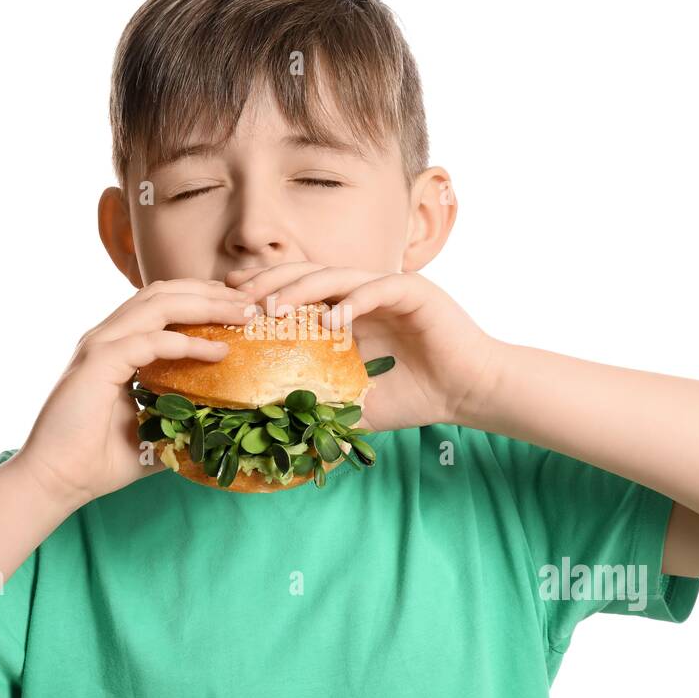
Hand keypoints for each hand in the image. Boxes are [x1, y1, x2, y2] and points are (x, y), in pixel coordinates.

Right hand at [14, 279, 254, 508]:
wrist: (56, 481)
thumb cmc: (99, 461)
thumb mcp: (154, 431)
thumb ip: (181, 417)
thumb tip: (223, 423)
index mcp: (118, 345)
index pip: (163, 304)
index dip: (203, 299)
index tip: (242, 309)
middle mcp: (108, 336)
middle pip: (165, 291)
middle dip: (211, 292)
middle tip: (251, 302)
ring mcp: (101, 345)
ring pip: (158, 303)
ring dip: (205, 304)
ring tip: (242, 314)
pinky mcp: (99, 362)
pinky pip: (151, 341)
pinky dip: (187, 342)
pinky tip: (218, 351)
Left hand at [225, 262, 498, 432]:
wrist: (469, 393)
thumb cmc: (417, 396)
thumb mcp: (356, 402)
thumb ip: (322, 402)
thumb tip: (274, 421)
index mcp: (348, 310)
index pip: (297, 292)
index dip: (264, 292)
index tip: (229, 300)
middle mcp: (363, 292)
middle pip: (308, 275)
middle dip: (270, 284)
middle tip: (238, 298)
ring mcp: (388, 288)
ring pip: (336, 276)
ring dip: (302, 289)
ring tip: (274, 308)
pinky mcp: (415, 292)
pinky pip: (378, 288)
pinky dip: (354, 301)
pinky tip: (333, 319)